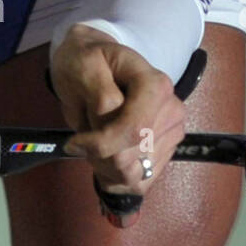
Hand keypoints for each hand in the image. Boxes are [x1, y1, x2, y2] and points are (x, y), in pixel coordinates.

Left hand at [50, 25, 186, 202]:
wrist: (95, 64)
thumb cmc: (87, 63)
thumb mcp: (84, 67)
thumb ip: (100, 94)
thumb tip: (112, 120)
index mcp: (156, 85)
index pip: (135, 130)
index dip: (100, 143)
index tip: (74, 141)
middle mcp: (172, 110)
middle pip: (131, 156)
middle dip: (99, 154)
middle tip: (83, 136)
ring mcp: (171, 133)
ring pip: (134, 174)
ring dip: (104, 165)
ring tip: (94, 140)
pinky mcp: (165, 153)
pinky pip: (139, 182)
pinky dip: (115, 176)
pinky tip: (103, 155)